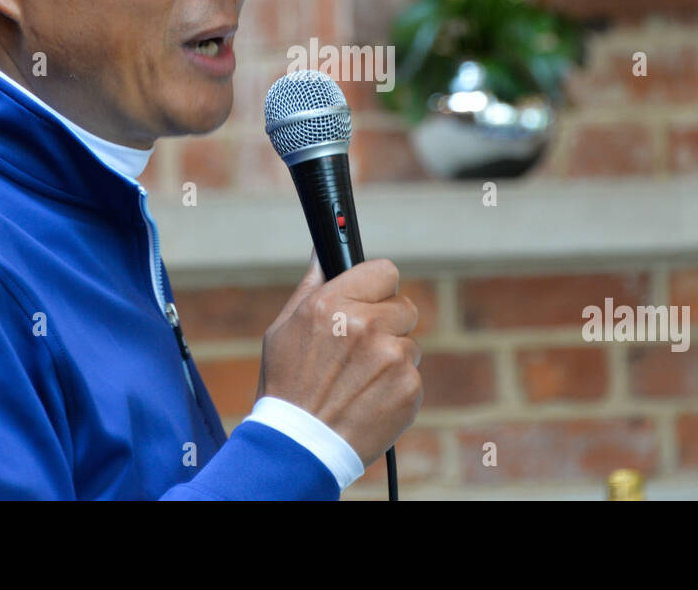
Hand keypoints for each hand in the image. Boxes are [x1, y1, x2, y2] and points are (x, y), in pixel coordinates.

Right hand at [256, 249, 422, 467]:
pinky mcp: (409, 388)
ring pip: (408, 344)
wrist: (299, 447)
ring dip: (390, 358)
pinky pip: (412, 375)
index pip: (384, 271)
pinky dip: (396, 388)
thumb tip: (323, 251)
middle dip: (387, 324)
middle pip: (403, 307)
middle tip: (360, 350)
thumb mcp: (285, 328)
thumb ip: (312, 285)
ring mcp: (391, 357)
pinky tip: (368, 400)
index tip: (372, 299)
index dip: (378, 286)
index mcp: (332, 304)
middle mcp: (365, 325)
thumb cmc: (287, 386)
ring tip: (358, 382)